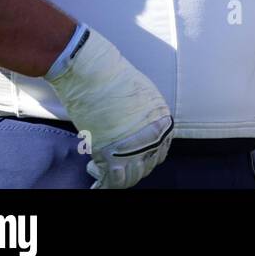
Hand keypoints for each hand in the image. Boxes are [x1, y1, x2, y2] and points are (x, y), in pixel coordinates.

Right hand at [44, 27, 173, 188]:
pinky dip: (105, 184)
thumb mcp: (142, 95)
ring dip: (118, 178)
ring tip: (101, 171)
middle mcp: (154, 136)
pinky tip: (96, 180)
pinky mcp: (112, 154)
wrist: (92, 72)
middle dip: (131, 168)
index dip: (144, 158)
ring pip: (132, 177)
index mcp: (163, 121)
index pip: (160, 152)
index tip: (131, 159)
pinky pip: (114, 181)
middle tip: (114, 167)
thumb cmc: (111, 78)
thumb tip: (137, 133)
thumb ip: (145, 117)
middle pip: (147, 166)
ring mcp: (134, 147)